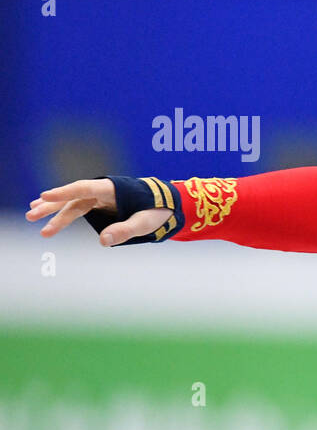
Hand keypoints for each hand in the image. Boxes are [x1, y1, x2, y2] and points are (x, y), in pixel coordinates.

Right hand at [26, 179, 171, 245]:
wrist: (171, 205)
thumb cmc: (159, 211)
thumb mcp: (146, 222)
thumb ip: (125, 230)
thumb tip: (102, 241)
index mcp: (113, 189)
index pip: (83, 189)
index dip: (63, 192)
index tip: (44, 195)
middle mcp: (104, 190)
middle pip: (73, 197)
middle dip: (52, 206)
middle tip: (32, 215)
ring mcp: (102, 197)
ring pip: (74, 203)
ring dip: (55, 211)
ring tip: (34, 217)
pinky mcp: (103, 204)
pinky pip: (80, 207)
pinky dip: (65, 212)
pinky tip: (51, 217)